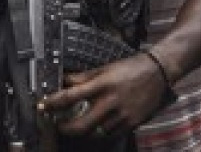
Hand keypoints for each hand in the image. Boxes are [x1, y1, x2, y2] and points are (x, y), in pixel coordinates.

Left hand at [40, 52, 171, 138]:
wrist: (158, 72)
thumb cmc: (130, 68)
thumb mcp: (103, 69)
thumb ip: (82, 77)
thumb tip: (63, 81)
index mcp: (101, 85)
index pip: (70, 96)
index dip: (53, 103)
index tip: (43, 106)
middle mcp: (110, 102)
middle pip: (82, 125)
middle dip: (66, 129)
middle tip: (59, 125)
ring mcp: (122, 115)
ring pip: (96, 131)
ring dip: (86, 129)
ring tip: (81, 123)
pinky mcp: (132, 123)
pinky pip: (112, 132)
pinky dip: (103, 130)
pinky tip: (100, 123)